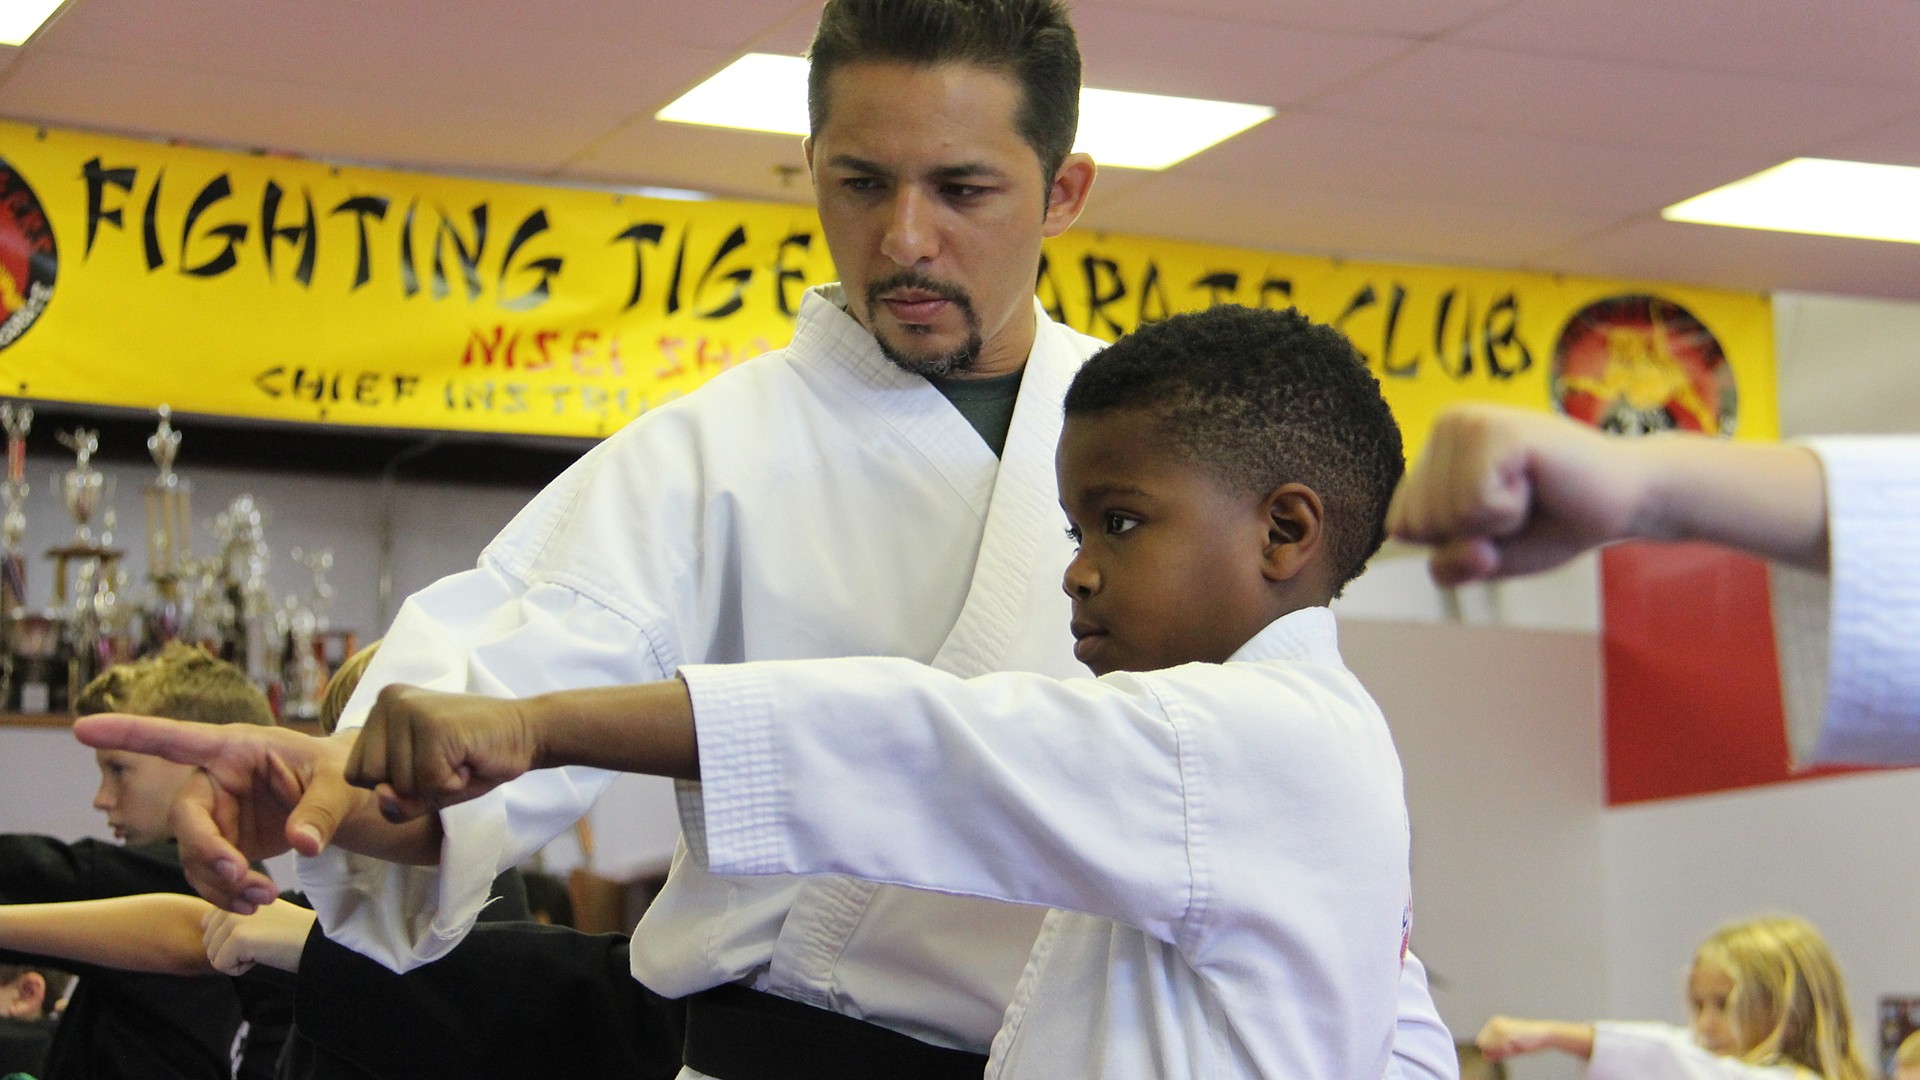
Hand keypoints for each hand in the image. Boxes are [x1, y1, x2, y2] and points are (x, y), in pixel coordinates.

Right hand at [72, 715, 362, 912]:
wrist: (346, 800)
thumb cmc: (338, 774)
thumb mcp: (341, 783)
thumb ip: (320, 810)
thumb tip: (304, 844)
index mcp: (236, 748)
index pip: (175, 738)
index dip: (129, 733)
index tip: (80, 727)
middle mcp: (214, 779)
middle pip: (184, 816)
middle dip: (205, 849)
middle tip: (240, 874)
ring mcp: (215, 814)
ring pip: (193, 855)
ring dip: (221, 882)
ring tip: (264, 896)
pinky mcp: (223, 843)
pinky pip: (207, 874)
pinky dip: (226, 894)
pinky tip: (252, 903)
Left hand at [203, 899, 316, 975]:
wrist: (318, 940)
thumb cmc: (292, 933)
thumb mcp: (259, 914)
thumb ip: (232, 915)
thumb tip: (208, 932)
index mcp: (236, 893)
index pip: (208, 925)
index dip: (230, 938)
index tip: (259, 933)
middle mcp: (232, 901)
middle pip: (208, 943)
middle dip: (231, 950)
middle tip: (263, 941)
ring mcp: (233, 919)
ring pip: (213, 956)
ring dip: (236, 960)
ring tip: (263, 946)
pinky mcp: (238, 938)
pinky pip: (222, 966)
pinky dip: (241, 969)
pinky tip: (263, 955)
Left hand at [345, 684, 540, 821]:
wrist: (528, 733)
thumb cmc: (475, 760)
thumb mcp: (427, 789)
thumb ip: (396, 802)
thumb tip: (382, 794)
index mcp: (381, 708)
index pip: (356, 773)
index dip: (395, 784)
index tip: (431, 761)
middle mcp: (389, 700)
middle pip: (370, 779)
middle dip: (411, 786)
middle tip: (446, 761)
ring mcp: (409, 709)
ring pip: (400, 784)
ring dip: (436, 786)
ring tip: (459, 758)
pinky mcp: (433, 724)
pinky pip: (429, 783)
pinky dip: (453, 784)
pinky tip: (469, 759)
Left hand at [1388, 405, 1650, 585]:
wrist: (1624, 500)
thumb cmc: (1551, 523)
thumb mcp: (1484, 559)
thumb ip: (1449, 566)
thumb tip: (1471, 547)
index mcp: (1433, 450)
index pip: (1401, 527)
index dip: (1453, 544)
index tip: (1498, 517)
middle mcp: (1445, 426)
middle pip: (1419, 524)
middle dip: (1476, 534)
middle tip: (1522, 504)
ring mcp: (1467, 422)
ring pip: (1446, 515)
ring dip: (1498, 523)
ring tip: (1531, 491)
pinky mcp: (1494, 430)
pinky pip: (1475, 505)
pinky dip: (1511, 512)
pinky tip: (1538, 481)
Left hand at [1475, 1016, 1591, 1061]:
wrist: (1545, 1035)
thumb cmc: (1529, 1041)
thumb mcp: (1509, 1048)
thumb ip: (1496, 1052)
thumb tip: (1485, 1057)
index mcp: (1494, 1023)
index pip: (1481, 1042)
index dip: (1493, 1050)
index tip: (1508, 1046)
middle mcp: (1494, 1023)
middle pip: (1483, 1045)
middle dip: (1496, 1050)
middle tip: (1513, 1046)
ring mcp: (1499, 1028)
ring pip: (1489, 1048)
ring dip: (1502, 1051)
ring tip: (1516, 1044)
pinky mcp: (1506, 1034)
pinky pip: (1499, 1050)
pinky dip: (1507, 1052)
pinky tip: (1517, 1044)